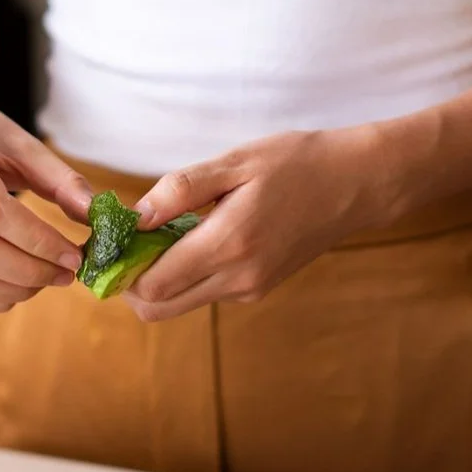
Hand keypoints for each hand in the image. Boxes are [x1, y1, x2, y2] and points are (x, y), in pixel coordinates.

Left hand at [123, 127, 387, 321]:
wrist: (355, 185)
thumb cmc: (297, 163)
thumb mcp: (236, 162)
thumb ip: (181, 190)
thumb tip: (135, 217)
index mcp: (228, 244)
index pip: (152, 285)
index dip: (122, 267)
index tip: (116, 238)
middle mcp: (238, 278)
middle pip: (158, 309)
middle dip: (134, 283)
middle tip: (131, 244)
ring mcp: (249, 289)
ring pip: (181, 304)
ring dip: (162, 279)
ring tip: (166, 234)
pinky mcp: (258, 289)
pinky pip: (207, 294)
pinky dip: (189, 275)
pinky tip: (199, 238)